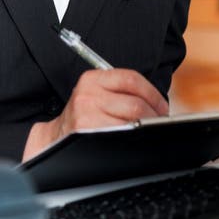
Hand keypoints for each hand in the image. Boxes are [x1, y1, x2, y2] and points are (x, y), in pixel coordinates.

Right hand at [22, 69, 168, 161]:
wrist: (56, 136)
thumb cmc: (84, 116)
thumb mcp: (95, 94)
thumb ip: (121, 91)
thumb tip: (158, 103)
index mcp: (92, 79)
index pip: (131, 79)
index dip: (153, 94)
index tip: (162, 106)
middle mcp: (88, 94)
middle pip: (136, 103)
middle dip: (154, 115)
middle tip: (159, 122)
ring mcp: (86, 114)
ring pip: (133, 120)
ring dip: (147, 128)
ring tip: (150, 131)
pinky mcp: (87, 132)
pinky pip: (123, 135)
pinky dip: (135, 138)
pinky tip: (136, 139)